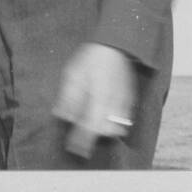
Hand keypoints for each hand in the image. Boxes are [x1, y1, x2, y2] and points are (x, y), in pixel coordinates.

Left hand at [51, 43, 137, 159]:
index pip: (90, 126)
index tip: (73, 147)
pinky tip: (106, 121)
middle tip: (80, 138)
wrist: (114, 45)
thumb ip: (68, 97)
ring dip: (104, 132)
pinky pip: (125, 119)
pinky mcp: (130, 99)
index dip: (81, 140)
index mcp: (98, 96)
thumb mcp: (73, 74)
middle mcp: (113, 101)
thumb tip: (61, 115)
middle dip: (92, 137)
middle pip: (104, 131)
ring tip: (93, 130)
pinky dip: (115, 125)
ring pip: (117, 128)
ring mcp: (124, 101)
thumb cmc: (91, 58)